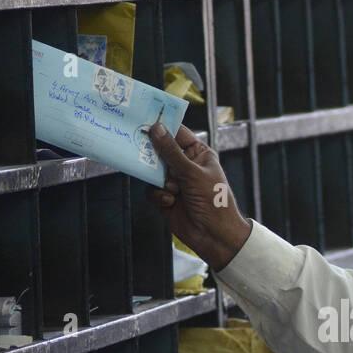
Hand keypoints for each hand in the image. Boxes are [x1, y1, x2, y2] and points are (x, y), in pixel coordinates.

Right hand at [145, 121, 252, 271]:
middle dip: (152, 153)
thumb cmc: (213, 201)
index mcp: (198, 153)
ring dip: (160, 180)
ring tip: (171, 187)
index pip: (178, 133)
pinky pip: (152, 190)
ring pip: (153, 171)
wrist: (214, 235)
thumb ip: (171, 152)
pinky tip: (171, 202)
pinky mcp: (165, 197)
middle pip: (160, 150)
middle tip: (138, 146)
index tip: (146, 117)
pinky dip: (159, 195)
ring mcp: (174, 181)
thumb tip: (156, 128)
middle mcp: (185, 165)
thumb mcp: (192, 173)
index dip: (163, 125)